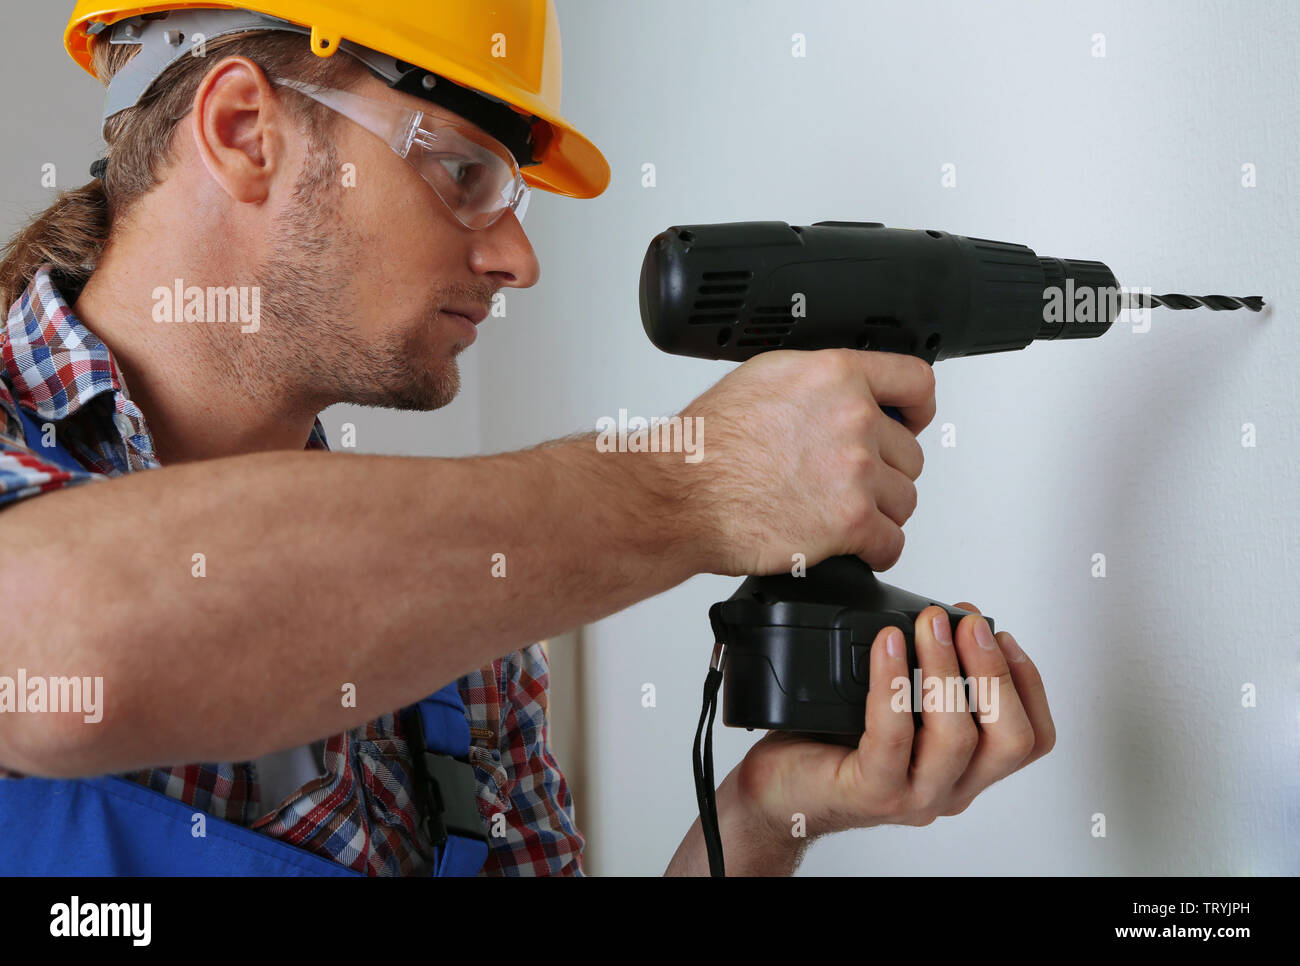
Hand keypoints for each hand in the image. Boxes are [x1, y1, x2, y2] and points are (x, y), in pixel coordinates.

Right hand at [676, 348, 935, 575]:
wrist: (680, 496)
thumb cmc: (706, 446)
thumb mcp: (763, 379)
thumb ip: (817, 384)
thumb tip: (843, 393)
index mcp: (835, 377)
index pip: (915, 382)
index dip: (917, 408)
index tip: (912, 421)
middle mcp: (853, 419)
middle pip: (909, 453)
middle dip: (883, 472)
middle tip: (847, 483)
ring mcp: (855, 471)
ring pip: (905, 499)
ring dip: (879, 512)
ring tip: (841, 514)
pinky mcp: (850, 522)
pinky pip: (892, 542)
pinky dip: (877, 551)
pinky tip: (854, 547)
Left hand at [729, 601, 1054, 848]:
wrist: (779, 790)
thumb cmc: (831, 745)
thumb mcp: (896, 711)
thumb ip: (928, 682)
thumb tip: (946, 619)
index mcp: (964, 769)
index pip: (1031, 739)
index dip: (1028, 683)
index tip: (1003, 634)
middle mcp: (948, 787)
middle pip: (1010, 741)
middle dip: (995, 671)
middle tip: (968, 622)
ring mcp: (912, 795)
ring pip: (956, 738)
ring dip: (947, 669)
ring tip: (928, 624)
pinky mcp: (871, 791)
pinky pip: (893, 735)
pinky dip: (894, 683)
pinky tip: (887, 646)